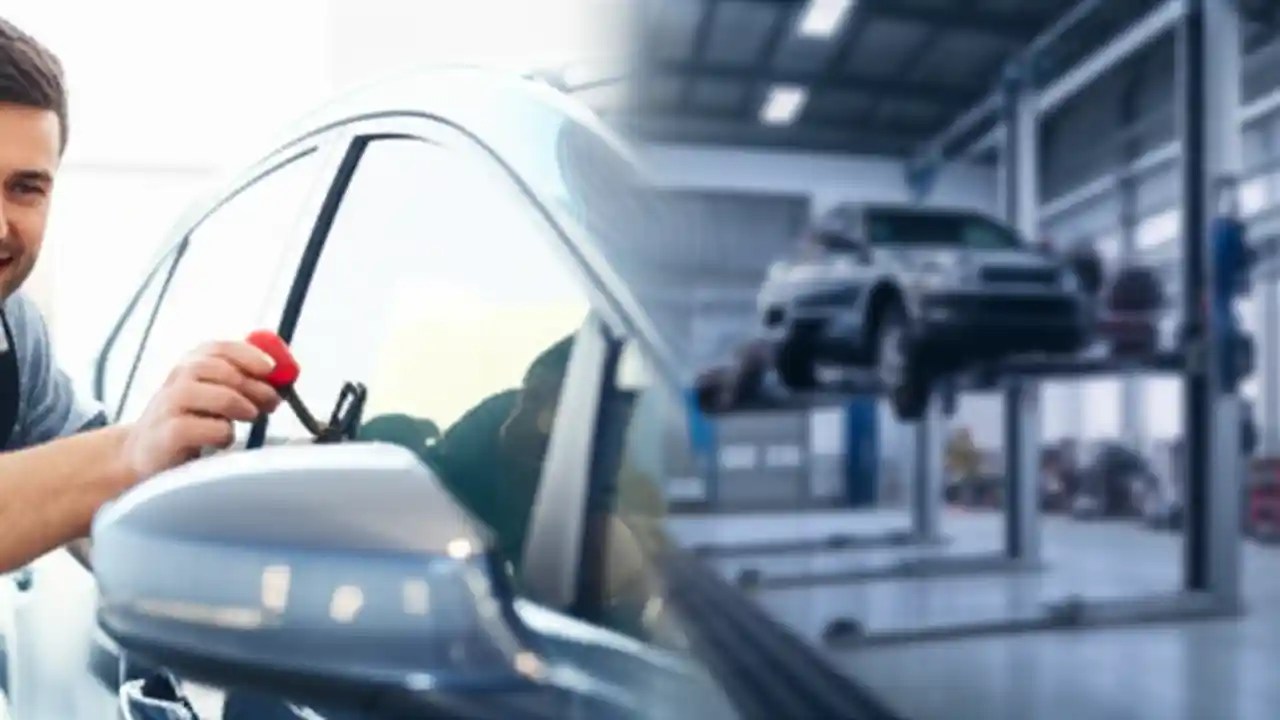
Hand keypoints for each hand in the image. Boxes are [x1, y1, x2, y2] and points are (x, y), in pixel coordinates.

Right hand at [120, 340, 281, 480]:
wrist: (143, 453)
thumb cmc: (189, 421)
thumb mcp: (213, 395)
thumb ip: (242, 381)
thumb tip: (282, 377)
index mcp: (190, 365)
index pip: (220, 348)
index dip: (250, 355)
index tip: (272, 368)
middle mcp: (177, 380)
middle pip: (222, 370)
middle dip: (255, 385)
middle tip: (273, 401)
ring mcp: (169, 406)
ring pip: (218, 396)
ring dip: (242, 405)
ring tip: (251, 416)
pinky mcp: (168, 435)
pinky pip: (207, 428)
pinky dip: (224, 434)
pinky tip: (222, 440)